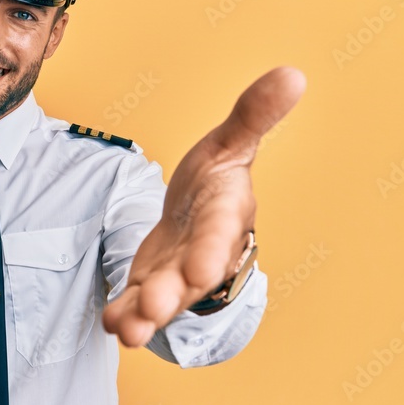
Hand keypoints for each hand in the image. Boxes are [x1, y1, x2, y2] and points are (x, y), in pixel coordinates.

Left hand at [102, 66, 305, 346]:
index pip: (220, 232)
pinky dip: (124, 314)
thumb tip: (293, 74)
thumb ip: (253, 115)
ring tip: (128, 330)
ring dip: (144, 314)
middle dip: (171, 291)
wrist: (198, 215)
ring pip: (161, 297)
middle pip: (188, 275)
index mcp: (225, 215)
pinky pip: (136, 302)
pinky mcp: (149, 283)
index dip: (211, 250)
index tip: (201, 268)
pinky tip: (110, 324)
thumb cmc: (215, 179)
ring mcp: (176, 274)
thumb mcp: (229, 143)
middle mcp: (204, 252)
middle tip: (152, 309)